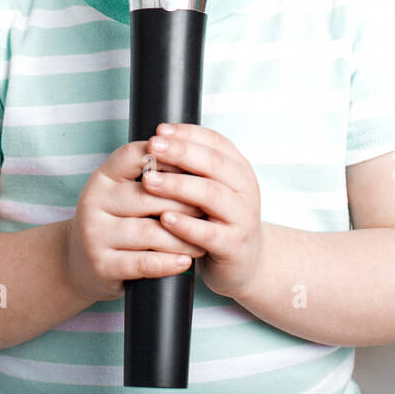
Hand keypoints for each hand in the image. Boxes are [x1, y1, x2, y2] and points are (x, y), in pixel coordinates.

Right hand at [63, 140, 208, 303]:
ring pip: (148, 232)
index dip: (168, 159)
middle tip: (209, 211)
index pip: (135, 156)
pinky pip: (141, 263)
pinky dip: (167, 262)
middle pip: (148, 196)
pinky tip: (185, 261)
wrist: (79, 263)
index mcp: (103, 178)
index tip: (197, 169)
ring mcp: (95, 234)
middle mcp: (95, 201)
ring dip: (181, 238)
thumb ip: (149, 176)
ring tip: (202, 242)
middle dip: (185, 204)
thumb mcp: (121, 193)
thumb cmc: (114, 222)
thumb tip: (196, 161)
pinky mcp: (102, 264)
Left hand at [141, 122, 263, 300]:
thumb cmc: (218, 219)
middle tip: (152, 147)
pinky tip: (164, 218)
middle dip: (180, 153)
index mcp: (239, 169)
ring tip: (149, 181)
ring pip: (211, 195)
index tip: (159, 130)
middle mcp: (245, 189)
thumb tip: (158, 141)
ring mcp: (242, 217)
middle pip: (214, 163)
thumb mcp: (212, 187)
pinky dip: (185, 225)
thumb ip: (193, 167)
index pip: (215, 142)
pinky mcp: (233, 246)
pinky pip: (208, 233)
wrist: (245, 262)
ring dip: (177, 186)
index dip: (187, 133)